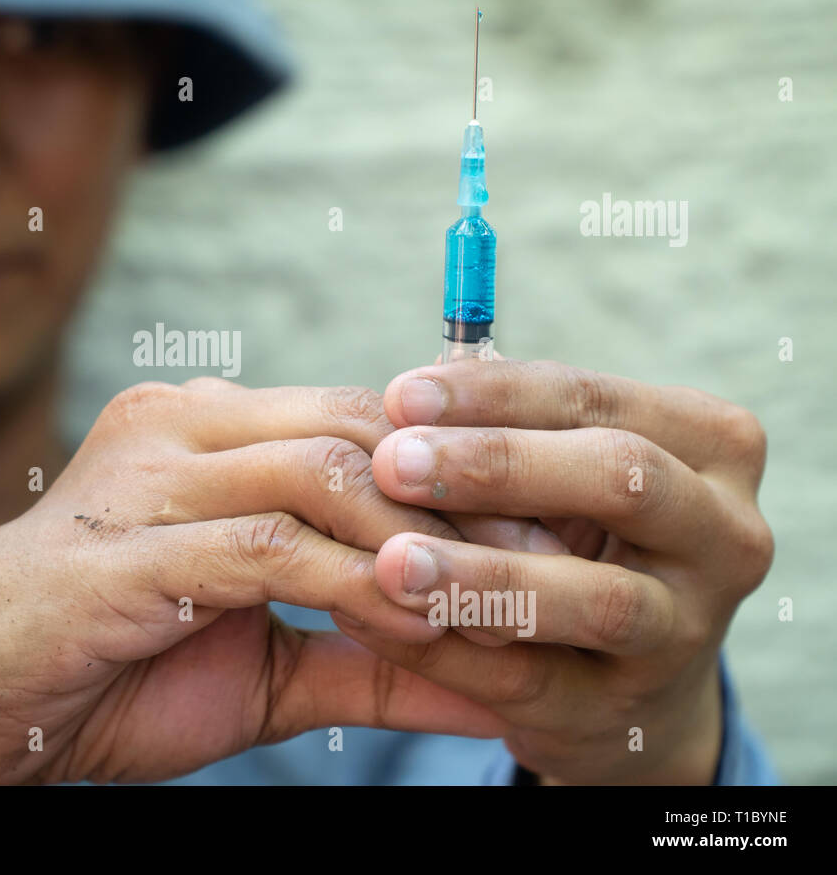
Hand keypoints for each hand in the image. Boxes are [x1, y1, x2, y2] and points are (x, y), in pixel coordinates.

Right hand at [0, 378, 513, 783]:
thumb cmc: (106, 670)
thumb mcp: (264, 666)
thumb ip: (371, 661)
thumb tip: (489, 681)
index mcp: (206, 430)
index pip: (361, 420)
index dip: (457, 473)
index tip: (544, 534)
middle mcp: (181, 428)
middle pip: (360, 429)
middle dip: (463, 498)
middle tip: (553, 563)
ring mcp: (151, 476)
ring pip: (327, 475)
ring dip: (423, 542)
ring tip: (503, 601)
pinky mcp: (132, 546)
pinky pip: (273, 549)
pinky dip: (358, 586)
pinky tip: (417, 623)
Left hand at [331, 359, 772, 783]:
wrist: (625, 679)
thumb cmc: (578, 535)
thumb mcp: (561, 471)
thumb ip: (504, 427)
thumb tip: (406, 395)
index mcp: (710, 445)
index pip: (594, 399)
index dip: (493, 394)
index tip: (399, 394)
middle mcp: (727, 532)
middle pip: (621, 478)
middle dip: (496, 467)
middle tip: (391, 463)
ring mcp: (691, 630)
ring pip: (597, 598)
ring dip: (485, 575)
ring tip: (392, 560)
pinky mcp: (631, 709)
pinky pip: (534, 679)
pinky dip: (449, 651)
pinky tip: (375, 620)